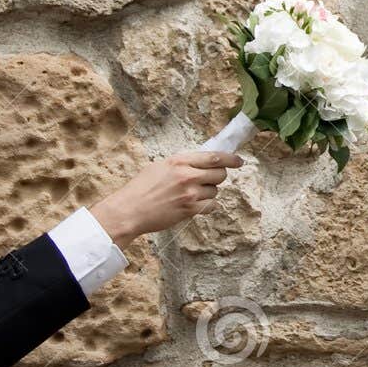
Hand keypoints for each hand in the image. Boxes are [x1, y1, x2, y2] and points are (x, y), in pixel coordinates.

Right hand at [89, 151, 243, 246]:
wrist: (128, 210)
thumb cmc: (140, 188)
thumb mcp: (160, 166)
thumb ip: (182, 163)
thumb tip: (202, 161)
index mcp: (180, 161)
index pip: (215, 156)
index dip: (231, 159)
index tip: (239, 161)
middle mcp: (187, 175)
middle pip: (220, 174)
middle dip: (218, 177)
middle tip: (208, 180)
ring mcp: (190, 193)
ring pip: (215, 191)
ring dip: (208, 193)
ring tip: (192, 195)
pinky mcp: (189, 210)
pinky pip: (211, 206)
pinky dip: (208, 206)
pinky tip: (196, 206)